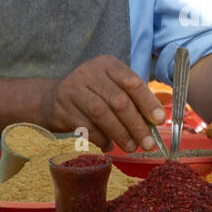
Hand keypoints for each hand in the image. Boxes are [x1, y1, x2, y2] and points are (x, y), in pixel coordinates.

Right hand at [41, 56, 164, 151]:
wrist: (52, 98)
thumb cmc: (92, 93)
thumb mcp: (111, 86)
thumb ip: (132, 98)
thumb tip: (155, 121)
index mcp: (107, 64)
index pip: (132, 82)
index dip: (147, 102)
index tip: (159, 120)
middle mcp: (89, 73)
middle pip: (118, 100)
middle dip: (136, 124)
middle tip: (148, 142)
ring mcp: (73, 89)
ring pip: (102, 114)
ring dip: (120, 134)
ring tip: (131, 147)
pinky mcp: (62, 108)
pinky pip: (86, 127)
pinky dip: (101, 139)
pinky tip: (109, 146)